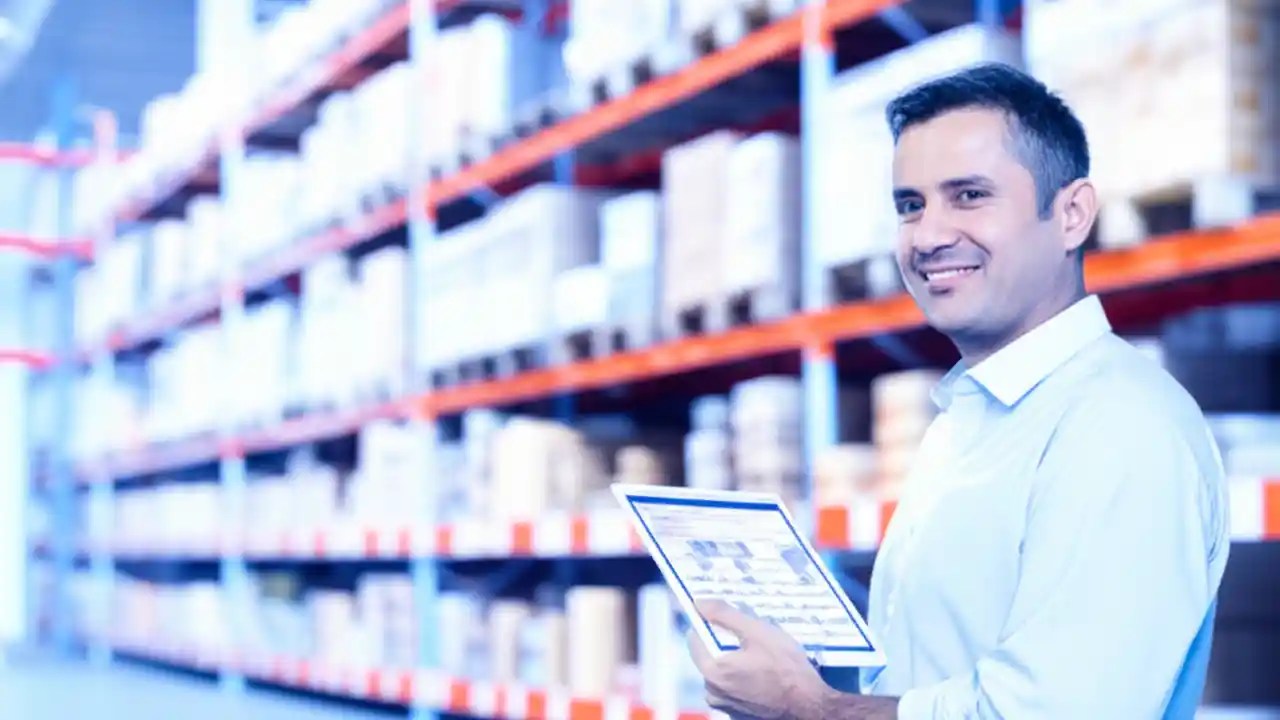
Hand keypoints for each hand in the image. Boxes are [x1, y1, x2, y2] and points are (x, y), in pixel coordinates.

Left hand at [686, 599, 829, 719]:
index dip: (707, 623)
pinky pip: (734, 688)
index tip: (723, 615)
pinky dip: (743, 677)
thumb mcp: (757, 631)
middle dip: (723, 643)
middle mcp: (713, 692)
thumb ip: (724, 615)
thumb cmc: (785, 667)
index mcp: (712, 671)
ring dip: (735, 660)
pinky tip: (763, 671)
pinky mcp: (740, 714)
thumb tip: (698, 603)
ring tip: (759, 652)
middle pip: (709, 657)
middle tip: (747, 633)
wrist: (810, 704)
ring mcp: (727, 706)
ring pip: (723, 673)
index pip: (694, 639)